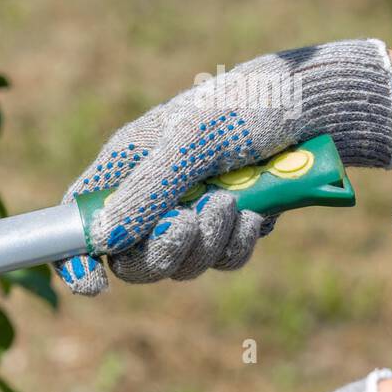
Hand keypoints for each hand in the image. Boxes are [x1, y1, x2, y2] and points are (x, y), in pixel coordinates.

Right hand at [57, 39, 391, 294]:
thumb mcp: (190, 143)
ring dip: (207, 241)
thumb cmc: (244, 106)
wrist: (316, 106)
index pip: (79, 217)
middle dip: (159, 252)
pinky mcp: (231, 225)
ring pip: (179, 264)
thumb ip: (146, 192)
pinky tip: (255, 212)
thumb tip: (103, 239)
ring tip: (232, 201)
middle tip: (185, 225)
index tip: (93, 285)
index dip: (74, 255)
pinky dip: (238, 242)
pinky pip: (222, 260)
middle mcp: (151, 194)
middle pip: (129, 257)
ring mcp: (191, 212)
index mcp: (125, 166)